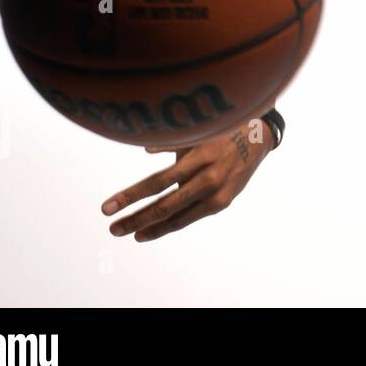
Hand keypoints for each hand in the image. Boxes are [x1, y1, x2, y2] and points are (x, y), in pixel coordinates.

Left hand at [101, 119, 273, 241]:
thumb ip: (172, 142)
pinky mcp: (223, 202)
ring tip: (130, 234)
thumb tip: (146, 148)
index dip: (130, 196)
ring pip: (178, 216)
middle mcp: (208, 177)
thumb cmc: (219, 131)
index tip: (107, 207)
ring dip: (152, 227)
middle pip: (165, 204)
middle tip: (113, 228)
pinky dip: (171, 224)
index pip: (157, 182)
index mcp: (198, 157)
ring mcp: (217, 192)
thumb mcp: (198, 131)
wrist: (258, 138)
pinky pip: (191, 216)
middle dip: (136, 218)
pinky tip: (153, 229)